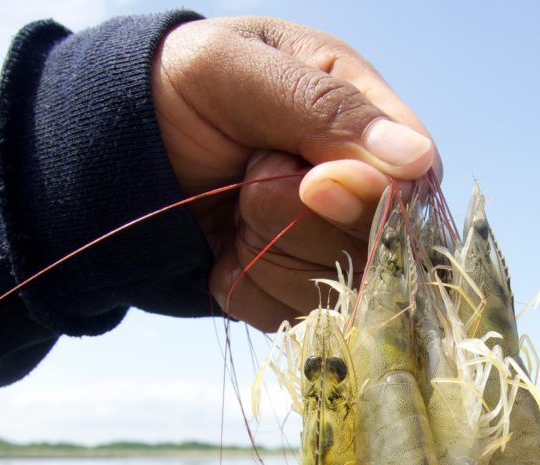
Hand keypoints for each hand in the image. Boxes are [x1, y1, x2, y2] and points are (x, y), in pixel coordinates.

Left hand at [151, 16, 437, 328]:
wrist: (124, 146)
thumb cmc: (187, 91)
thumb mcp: (243, 71)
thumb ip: (327, 108)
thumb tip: (415, 162)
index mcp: (376, 133)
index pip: (409, 194)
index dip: (364, 203)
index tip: (310, 181)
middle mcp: (369, 202)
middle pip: (371, 255)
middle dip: (291, 219)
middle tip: (249, 172)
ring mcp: (334, 256)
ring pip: (328, 295)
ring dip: (262, 251)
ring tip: (234, 203)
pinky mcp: (298, 297)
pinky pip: (287, 320)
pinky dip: (244, 286)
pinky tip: (228, 247)